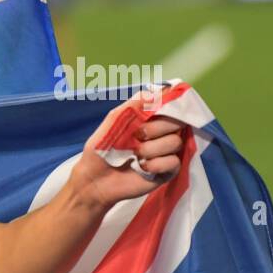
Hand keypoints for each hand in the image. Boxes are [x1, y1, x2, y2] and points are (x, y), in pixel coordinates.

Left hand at [68, 93, 186, 207]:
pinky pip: (173, 162)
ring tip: (136, 156)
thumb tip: (158, 91)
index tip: (154, 111)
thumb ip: (133, 105)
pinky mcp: (167, 171)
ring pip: (175, 142)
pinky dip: (156, 164)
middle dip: (155, 128)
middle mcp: (162, 134)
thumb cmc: (100, 151)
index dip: (168, 106)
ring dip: (151, 149)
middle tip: (137, 136)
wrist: (94, 180)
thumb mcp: (112, 122)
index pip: (172, 106)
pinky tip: (143, 168)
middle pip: (177, 123)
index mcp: (150, 120)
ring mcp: (166, 153)